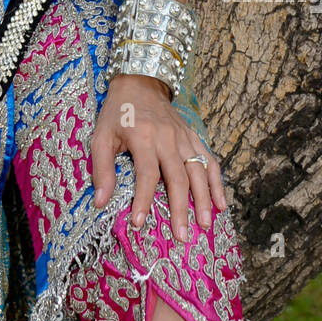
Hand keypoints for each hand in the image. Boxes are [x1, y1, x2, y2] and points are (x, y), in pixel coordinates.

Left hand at [90, 74, 226, 240]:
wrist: (139, 83)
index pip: (147, 174)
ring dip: (204, 200)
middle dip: (181, 209)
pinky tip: (222, 203)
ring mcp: (183, 137)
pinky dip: (217, 183)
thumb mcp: (101, 136)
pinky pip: (209, 160)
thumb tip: (100, 202)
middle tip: (182, 237)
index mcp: (143, 137)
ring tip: (205, 225)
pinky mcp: (193, 137)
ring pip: (198, 171)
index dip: (143, 200)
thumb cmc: (117, 113)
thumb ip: (101, 169)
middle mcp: (167, 138)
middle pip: (178, 177)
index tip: (139, 224)